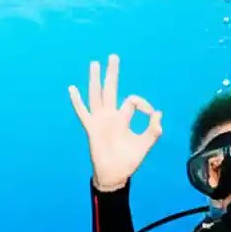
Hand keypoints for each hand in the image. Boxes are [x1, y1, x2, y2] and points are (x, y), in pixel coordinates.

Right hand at [68, 54, 163, 190]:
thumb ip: (153, 130)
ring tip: (94, 64)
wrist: (115, 175)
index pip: (132, 100)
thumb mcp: (144, 144)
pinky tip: (72, 89)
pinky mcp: (92, 129)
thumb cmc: (128, 160)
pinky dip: (77, 102)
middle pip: (111, 89)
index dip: (143, 103)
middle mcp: (110, 116)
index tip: (151, 114)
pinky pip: (83, 113)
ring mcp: (100, 121)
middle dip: (112, 73)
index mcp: (123, 118)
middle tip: (113, 56)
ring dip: (95, 80)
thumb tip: (158, 113)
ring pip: (96, 95)